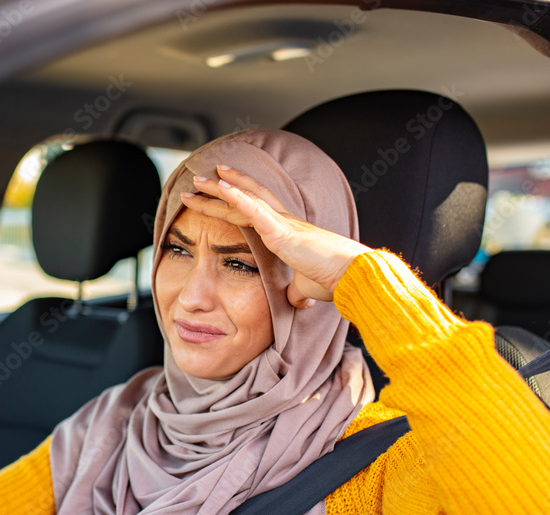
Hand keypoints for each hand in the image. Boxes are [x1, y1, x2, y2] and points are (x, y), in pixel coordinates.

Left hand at [181, 165, 368, 307]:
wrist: (351, 277)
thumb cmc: (334, 280)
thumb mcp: (307, 287)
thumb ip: (297, 290)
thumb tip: (296, 300)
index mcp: (287, 232)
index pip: (254, 210)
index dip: (234, 200)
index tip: (217, 190)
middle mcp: (283, 222)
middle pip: (244, 198)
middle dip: (219, 189)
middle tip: (197, 179)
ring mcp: (282, 224)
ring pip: (244, 199)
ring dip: (219, 189)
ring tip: (197, 180)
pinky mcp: (283, 232)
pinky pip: (255, 211)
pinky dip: (238, 197)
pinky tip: (222, 187)